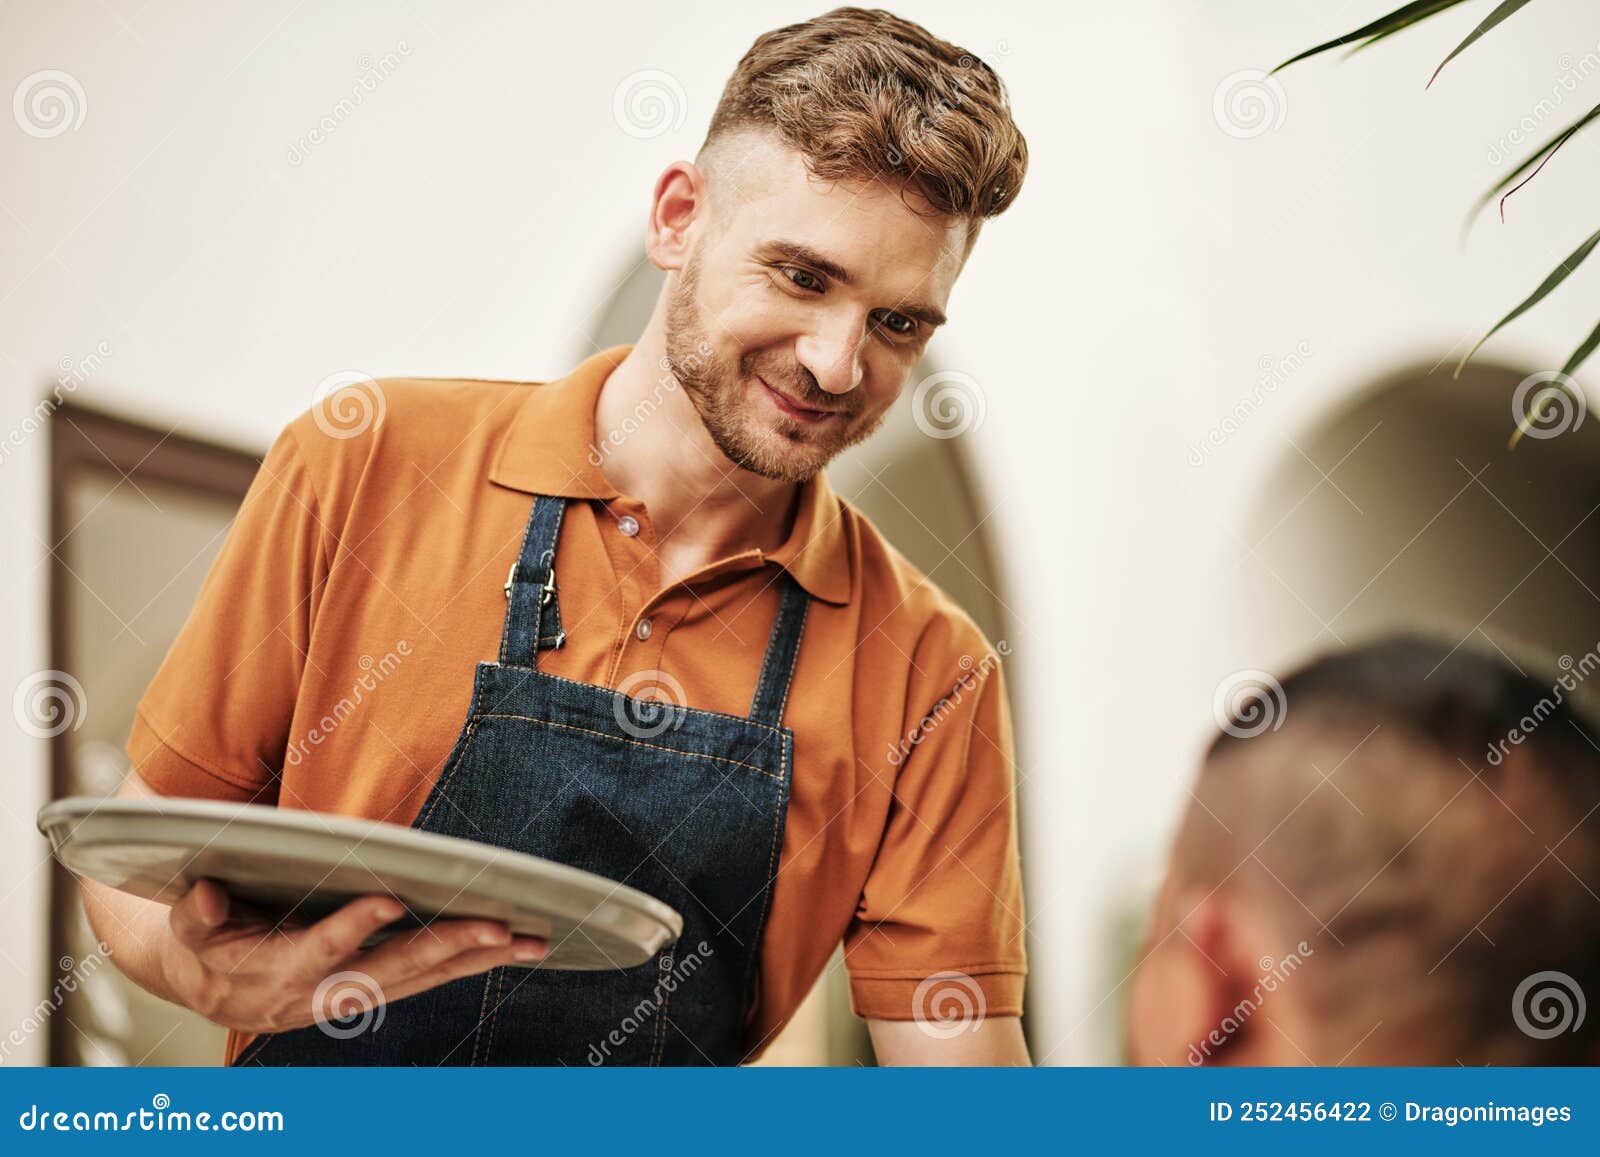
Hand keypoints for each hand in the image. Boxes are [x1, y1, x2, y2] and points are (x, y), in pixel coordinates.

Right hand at [160, 878, 545, 1033]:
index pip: (318, 951)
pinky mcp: (370, 992)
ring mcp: (349, 997)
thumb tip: (208, 894)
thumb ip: (197, 913)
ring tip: (528, 938)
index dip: (351, 929)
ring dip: (475, 959)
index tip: (388, 901)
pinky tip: (511, 946)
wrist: (204, 982)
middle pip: (389, 971)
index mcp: (273, 973)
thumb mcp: (187, 924)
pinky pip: (427, 980)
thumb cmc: (203, 938)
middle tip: (496, 926)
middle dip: (444, 947)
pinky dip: (470, 964)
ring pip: (420, 980)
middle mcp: (318, 994)